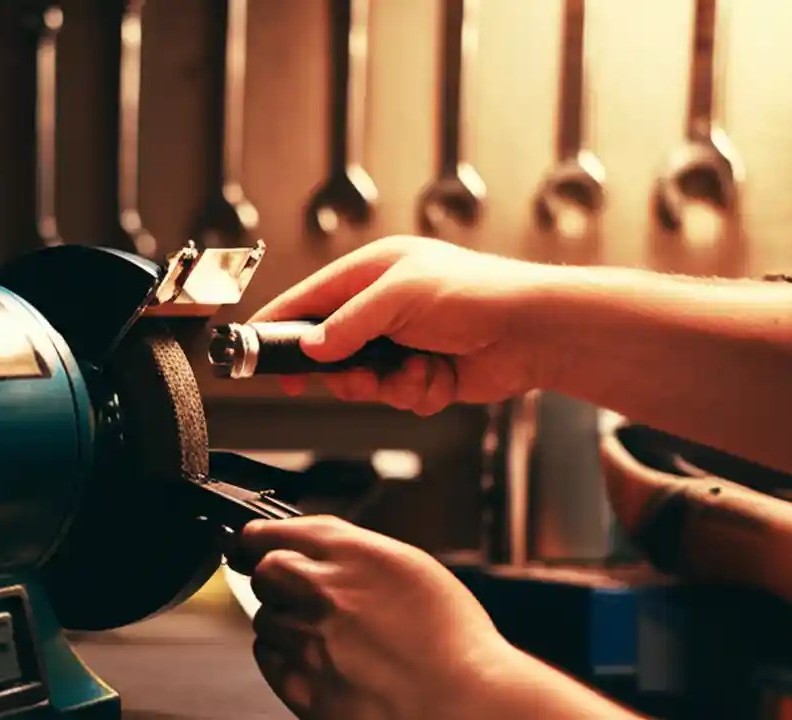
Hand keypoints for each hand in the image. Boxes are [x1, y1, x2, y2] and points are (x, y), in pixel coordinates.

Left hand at [229, 515, 513, 718]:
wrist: (464, 702)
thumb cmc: (453, 642)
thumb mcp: (411, 569)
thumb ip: (358, 553)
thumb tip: (321, 548)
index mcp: (353, 555)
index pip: (277, 531)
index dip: (258, 536)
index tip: (252, 541)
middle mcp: (323, 592)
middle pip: (264, 572)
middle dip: (274, 579)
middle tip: (297, 592)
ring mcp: (308, 640)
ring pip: (265, 618)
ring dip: (284, 619)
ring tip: (325, 635)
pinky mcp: (302, 685)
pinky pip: (269, 658)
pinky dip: (282, 655)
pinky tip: (316, 659)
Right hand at [249, 235, 564, 412]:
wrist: (532, 332)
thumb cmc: (478, 294)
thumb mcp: (399, 298)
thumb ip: (348, 324)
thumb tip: (312, 348)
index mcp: (374, 273)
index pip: (311, 298)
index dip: (282, 324)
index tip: (258, 348)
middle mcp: (386, 307)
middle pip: (333, 349)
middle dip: (344, 370)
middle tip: (355, 377)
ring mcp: (405, 342)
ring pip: (364, 380)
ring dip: (386, 384)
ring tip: (412, 372)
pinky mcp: (426, 372)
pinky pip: (398, 395)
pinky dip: (417, 392)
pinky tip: (439, 377)